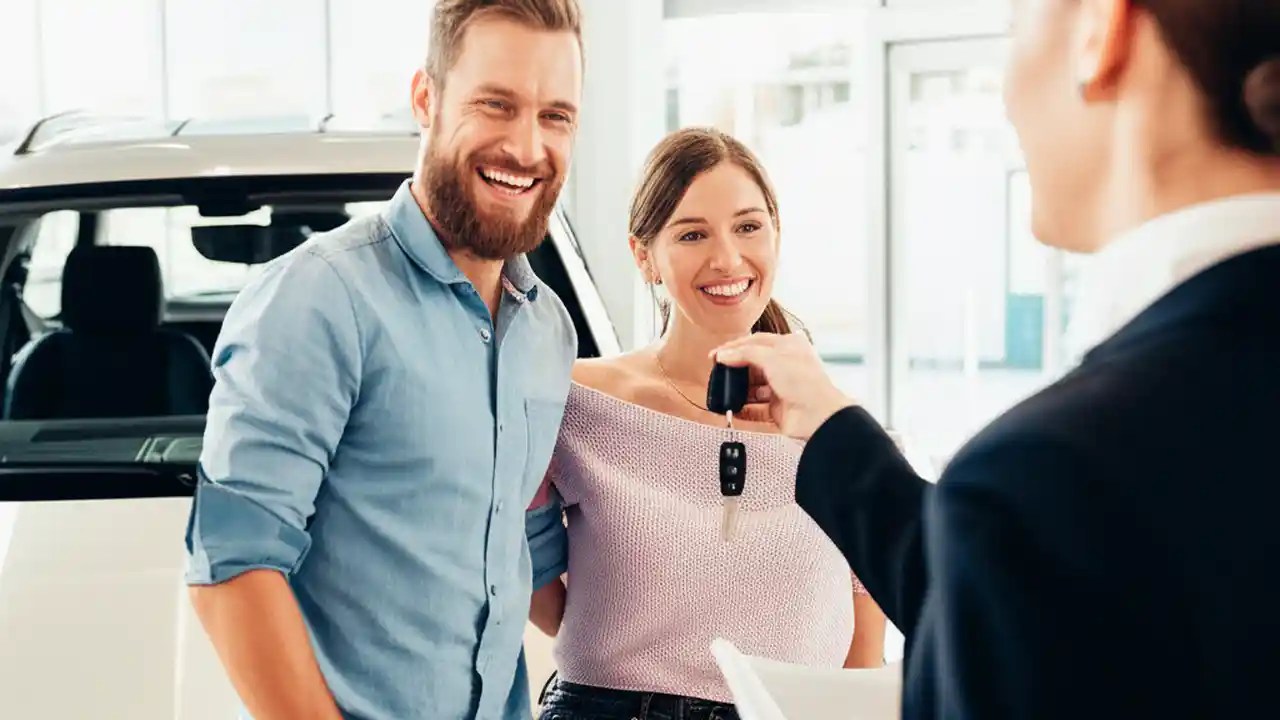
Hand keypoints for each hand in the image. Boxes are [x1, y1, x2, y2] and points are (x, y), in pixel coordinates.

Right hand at [710, 333, 854, 439]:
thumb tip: (725, 354)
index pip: (755, 342)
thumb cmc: (806, 383)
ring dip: (738, 391)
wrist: (819, 416)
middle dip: (735, 370)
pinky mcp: (778, 409)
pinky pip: (755, 409)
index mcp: (789, 347)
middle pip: (753, 365)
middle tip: (719, 374)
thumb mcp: (773, 358)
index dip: (734, 347)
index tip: (717, 354)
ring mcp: (782, 388)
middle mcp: (786, 366)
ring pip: (753, 387)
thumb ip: (745, 354)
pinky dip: (743, 410)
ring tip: (724, 392)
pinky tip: (732, 409)